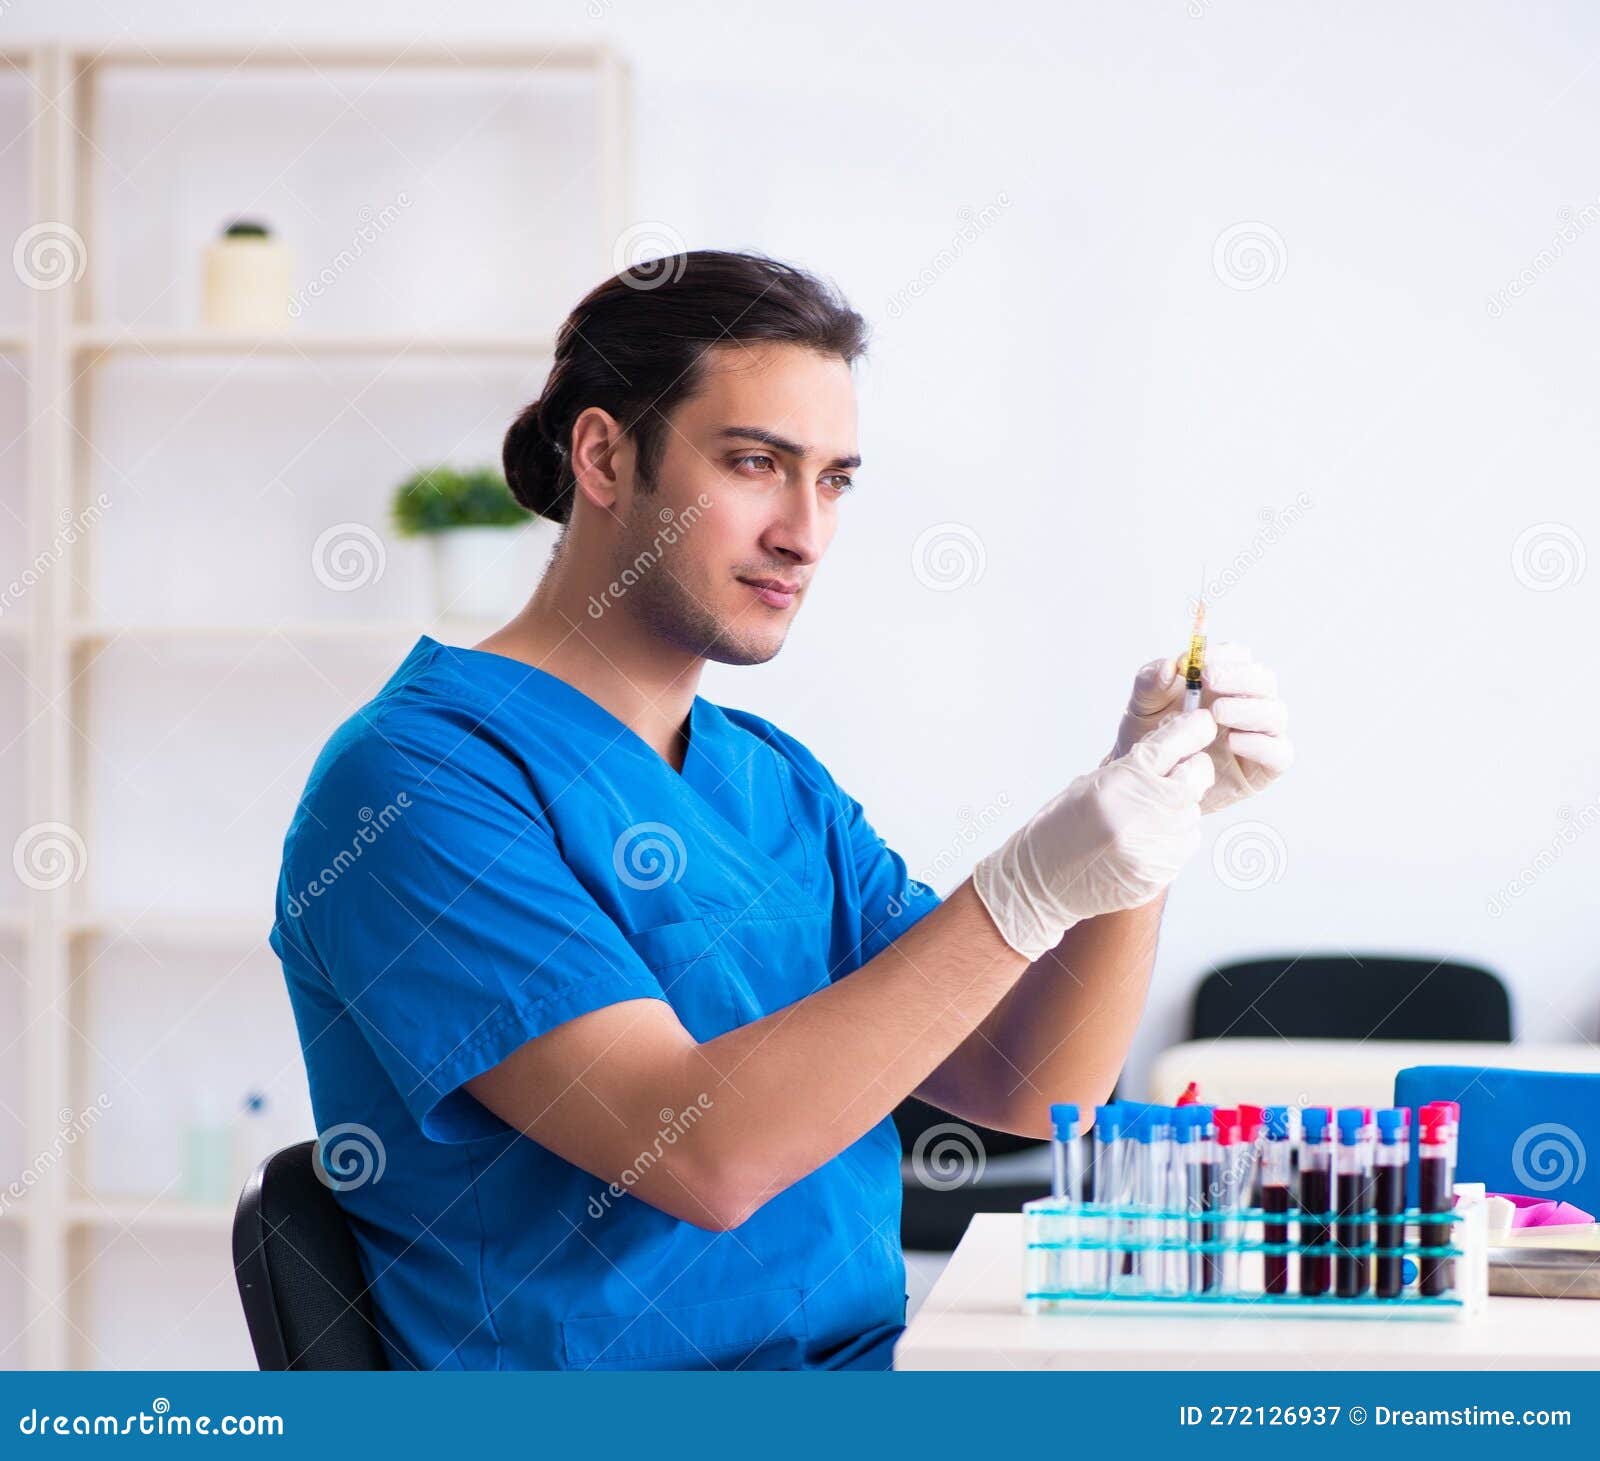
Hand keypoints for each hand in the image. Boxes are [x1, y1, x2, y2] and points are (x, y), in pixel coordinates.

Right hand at [973, 710, 1215, 960]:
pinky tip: (1148, 837)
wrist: (1042, 883)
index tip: (1202, 723)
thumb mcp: (1090, 784)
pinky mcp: (1158, 873)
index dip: (1191, 730)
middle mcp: (1138, 815)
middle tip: (1183, 769)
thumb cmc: (1059, 828)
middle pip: (1194, 779)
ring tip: (1149, 813)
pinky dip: (1175, 835)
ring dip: (1180, 806)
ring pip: (1192, 813)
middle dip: (1194, 770)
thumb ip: (1135, 768)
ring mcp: (1151, 848)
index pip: (1169, 746)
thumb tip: (1176, 746)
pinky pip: (1185, 844)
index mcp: (1117, 784)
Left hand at [1104, 642, 1292, 814]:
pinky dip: (1261, 745)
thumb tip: (1169, 666)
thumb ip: (1150, 682)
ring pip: (1275, 713)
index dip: (1224, 655)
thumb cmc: (1152, 738)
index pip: (1239, 657)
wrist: (1150, 784)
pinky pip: (1280, 753)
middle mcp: (1246, 704)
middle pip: (1264, 680)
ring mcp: (1257, 736)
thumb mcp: (1143, 707)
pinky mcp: (1262, 768)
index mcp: (1223, 682)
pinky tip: (1232, 742)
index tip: (1198, 663)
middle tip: (1209, 680)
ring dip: (1249, 708)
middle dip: (1240, 677)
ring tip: (1216, 713)